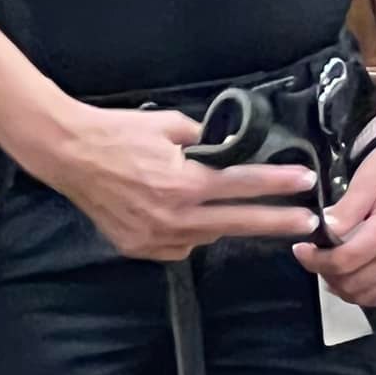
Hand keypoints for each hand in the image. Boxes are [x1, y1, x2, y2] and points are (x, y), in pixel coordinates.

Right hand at [24, 103, 321, 260]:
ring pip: (207, 234)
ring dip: (218, 220)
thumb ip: (202, 140)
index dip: (278, 184)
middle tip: (309, 222)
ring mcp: (160, 238)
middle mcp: (176, 216)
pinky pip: (181, 244)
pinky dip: (187, 231)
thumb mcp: (166, 126)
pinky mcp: (144, 249)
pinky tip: (174, 213)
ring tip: (203, 200)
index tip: (305, 183)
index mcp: (184, 182)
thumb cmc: (115, 133)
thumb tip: (227, 148)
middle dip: (277, 221)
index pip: (243, 184)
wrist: (66, 153)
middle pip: (239, 222)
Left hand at [293, 124, 375, 307]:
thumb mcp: (368, 178)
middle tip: (313, 257)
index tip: (301, 250)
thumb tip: (320, 232)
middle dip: (327, 274)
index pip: (346, 261)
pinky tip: (351, 274)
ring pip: (371, 296)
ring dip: (345, 287)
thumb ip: (345, 211)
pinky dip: (364, 290)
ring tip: (329, 267)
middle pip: (356, 284)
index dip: (317, 260)